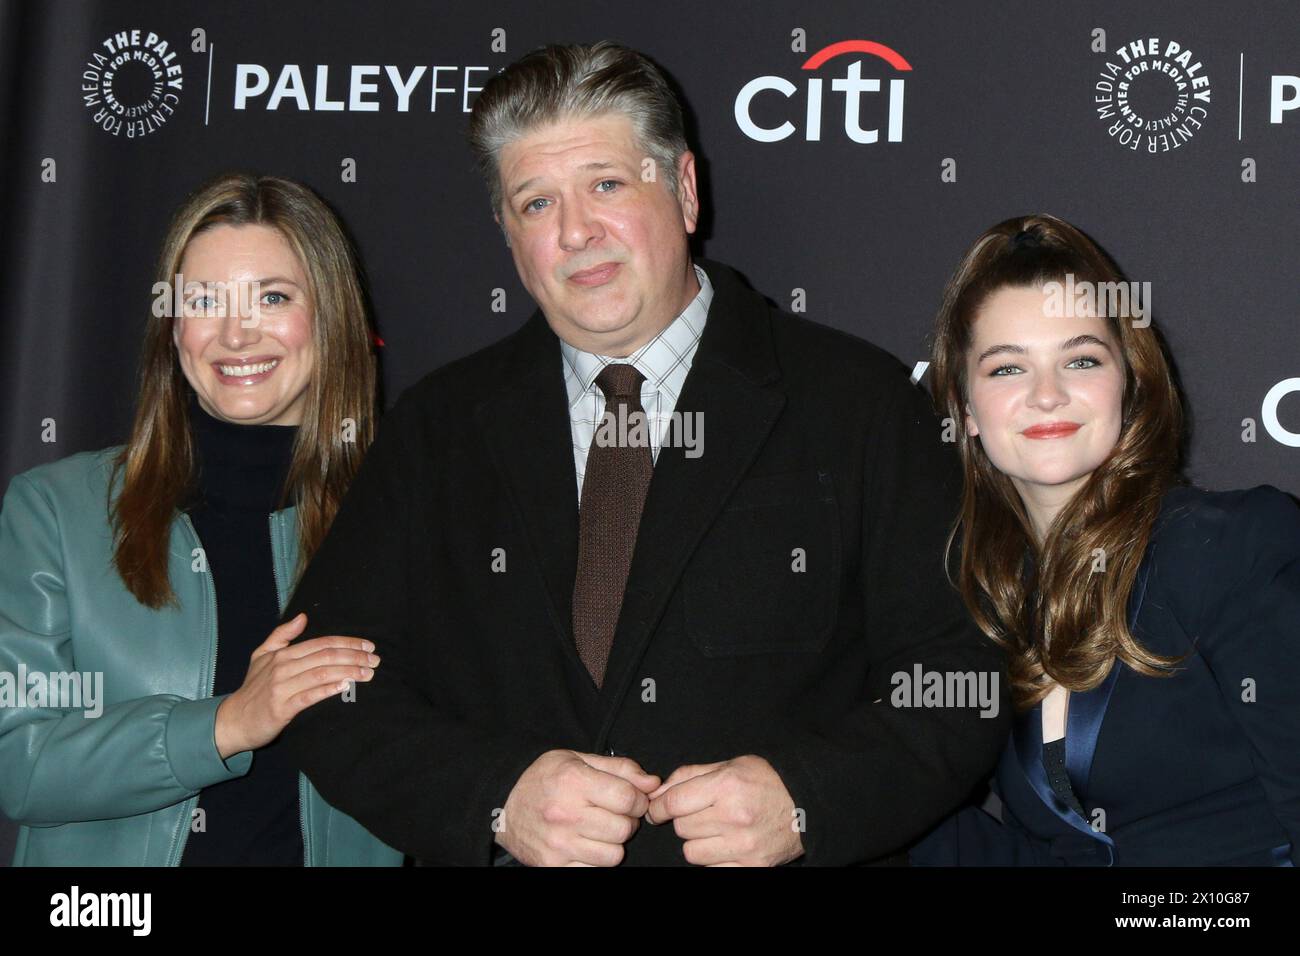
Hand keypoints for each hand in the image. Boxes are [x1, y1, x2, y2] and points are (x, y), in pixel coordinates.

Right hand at [213, 612, 379, 756]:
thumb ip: (282, 635)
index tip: (368, 646)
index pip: (321, 643)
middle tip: (375, 660)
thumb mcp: (262, 656)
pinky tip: (344, 686)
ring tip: (368, 673)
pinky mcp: (281, 708)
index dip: (347, 643)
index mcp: (282, 654)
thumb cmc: (253, 688)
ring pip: (321, 674)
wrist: (233, 720)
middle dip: (354, 656)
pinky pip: (308, 696)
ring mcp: (281, 687)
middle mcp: (282, 667)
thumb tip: (303, 617)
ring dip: (348, 672)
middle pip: (325, 656)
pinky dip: (328, 689)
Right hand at [495, 750, 660, 865]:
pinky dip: (596, 860)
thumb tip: (653, 783)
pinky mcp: (553, 866)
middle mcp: (565, 814)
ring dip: (613, 843)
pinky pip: (594, 870)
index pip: (627, 798)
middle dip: (626, 821)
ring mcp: (558, 843)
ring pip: (613, 854)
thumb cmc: (544, 779)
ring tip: (599, 830)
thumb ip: (619, 769)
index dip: (637, 799)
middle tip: (612, 814)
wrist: (502, 805)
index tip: (630, 799)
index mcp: (573, 781)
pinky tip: (586, 844)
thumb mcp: (578, 760)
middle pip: (624, 829)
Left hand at [645, 755, 803, 865]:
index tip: (658, 809)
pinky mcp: (752, 867)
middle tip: (702, 813)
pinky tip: (725, 845)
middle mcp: (734, 817)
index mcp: (727, 786)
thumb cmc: (766, 781)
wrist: (806, 804)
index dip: (659, 806)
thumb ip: (689, 775)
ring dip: (697, 842)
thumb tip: (657, 793)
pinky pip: (710, 870)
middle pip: (682, 828)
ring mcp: (744, 845)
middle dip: (685, 820)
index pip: (674, 802)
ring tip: (715, 829)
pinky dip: (712, 860)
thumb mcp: (729, 765)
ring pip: (692, 853)